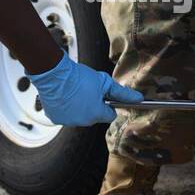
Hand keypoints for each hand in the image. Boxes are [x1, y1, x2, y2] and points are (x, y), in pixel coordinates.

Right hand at [28, 51, 143, 126]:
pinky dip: (65, 109)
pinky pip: (65, 116)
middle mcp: (83, 121)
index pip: (110, 115)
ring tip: (74, 92)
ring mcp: (68, 121)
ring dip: (79, 108)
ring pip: (79, 116)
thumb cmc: (79, 76)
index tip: (102, 95)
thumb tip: (139, 98)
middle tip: (87, 91)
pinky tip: (64, 97)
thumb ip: (122, 93)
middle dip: (93, 106)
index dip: (107, 104)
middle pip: (94, 116)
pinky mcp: (56, 119)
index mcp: (96, 114)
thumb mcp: (104, 82)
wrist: (54, 73)